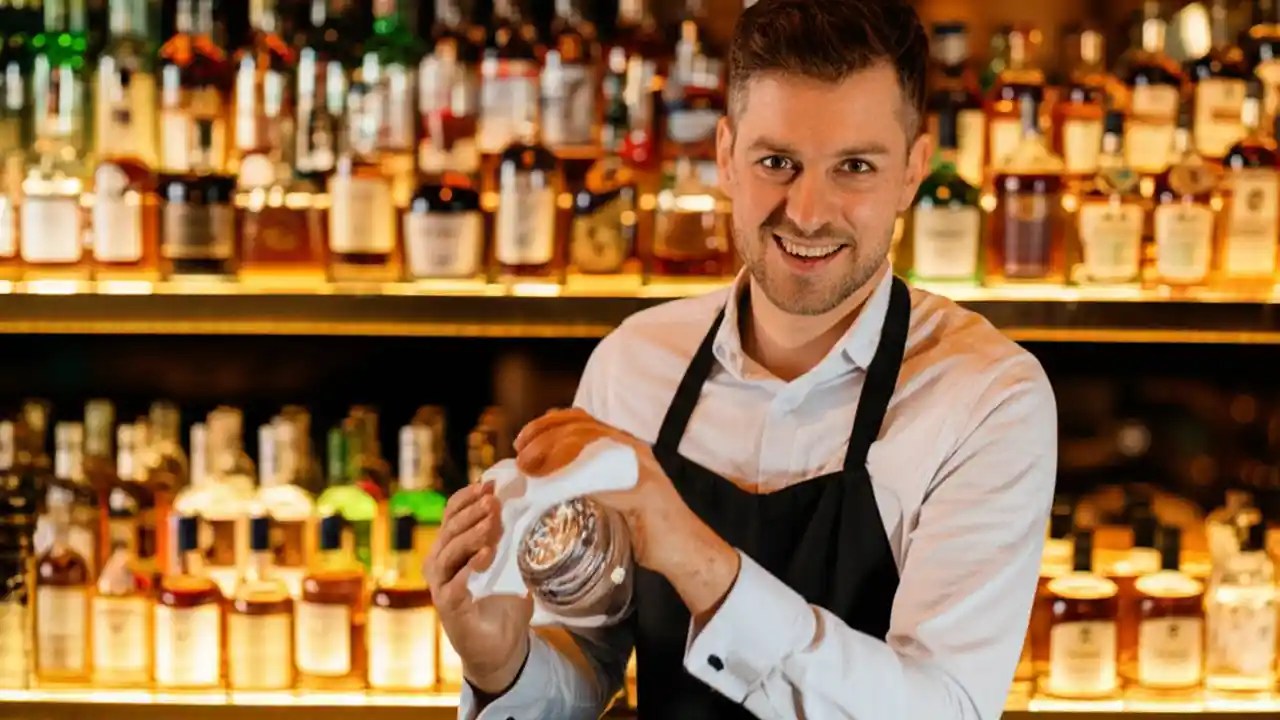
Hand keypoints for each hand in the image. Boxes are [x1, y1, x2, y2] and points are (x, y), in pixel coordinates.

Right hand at [425, 482, 533, 694]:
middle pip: (450, 528)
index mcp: (452, 547)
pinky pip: (453, 582)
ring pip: (449, 551)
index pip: (452, 514)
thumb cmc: (503, 601)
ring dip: (471, 534)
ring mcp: (441, 584)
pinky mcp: (448, 605)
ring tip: (492, 523)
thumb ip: (514, 539)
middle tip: (493, 501)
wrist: (501, 647)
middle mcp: (440, 562)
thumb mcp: (512, 563)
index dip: (468, 498)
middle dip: (471, 511)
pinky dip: (469, 566)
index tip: (489, 485)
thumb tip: (533, 507)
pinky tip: (486, 555)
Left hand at [514, 408, 740, 617]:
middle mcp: (633, 448)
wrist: (686, 551)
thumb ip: (587, 482)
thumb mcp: (611, 495)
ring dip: (553, 452)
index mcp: (625, 446)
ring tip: (530, 468)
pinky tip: (553, 489)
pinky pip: (602, 480)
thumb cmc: (647, 528)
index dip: (547, 424)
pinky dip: (573, 481)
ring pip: (588, 445)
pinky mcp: (643, 491)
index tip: (522, 442)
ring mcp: (640, 467)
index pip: (581, 419)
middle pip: (580, 426)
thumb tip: (546, 483)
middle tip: (521, 455)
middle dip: (543, 435)